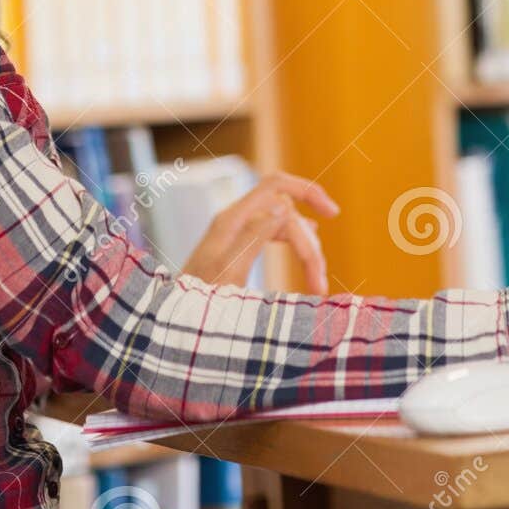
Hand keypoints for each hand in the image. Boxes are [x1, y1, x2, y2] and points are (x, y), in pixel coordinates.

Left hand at [180, 171, 339, 294]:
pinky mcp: (239, 247)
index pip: (276, 186)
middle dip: (309, 244)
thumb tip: (284, 208)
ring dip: (305, 251)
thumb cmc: (199, 304)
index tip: (333, 214)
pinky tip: (307, 250)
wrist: (174, 323)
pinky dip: (294, 245)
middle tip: (319, 285)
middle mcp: (235, 220)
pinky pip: (274, 235)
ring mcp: (237, 232)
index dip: (307, 191)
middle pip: (286, 212)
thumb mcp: (229, 273)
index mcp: (232, 220)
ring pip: (284, 226)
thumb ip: (254, 237)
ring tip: (316, 285)